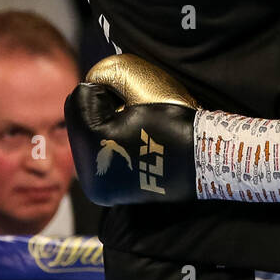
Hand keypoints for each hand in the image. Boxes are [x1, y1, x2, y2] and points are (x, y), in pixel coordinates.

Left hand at [64, 55, 200, 204]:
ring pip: (86, 139)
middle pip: (78, 123)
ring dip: (101, 124)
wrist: (202, 161)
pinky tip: (128, 139)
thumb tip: (86, 87)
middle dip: (97, 108)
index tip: (125, 91)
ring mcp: (99, 188)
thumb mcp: (136, 96)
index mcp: (92, 152)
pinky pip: (98, 156)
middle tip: (127, 105)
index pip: (78, 101)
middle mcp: (90, 177)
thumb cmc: (171, 126)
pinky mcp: (110, 192)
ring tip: (130, 123)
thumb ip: (104, 90)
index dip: (100, 88)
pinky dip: (108, 142)